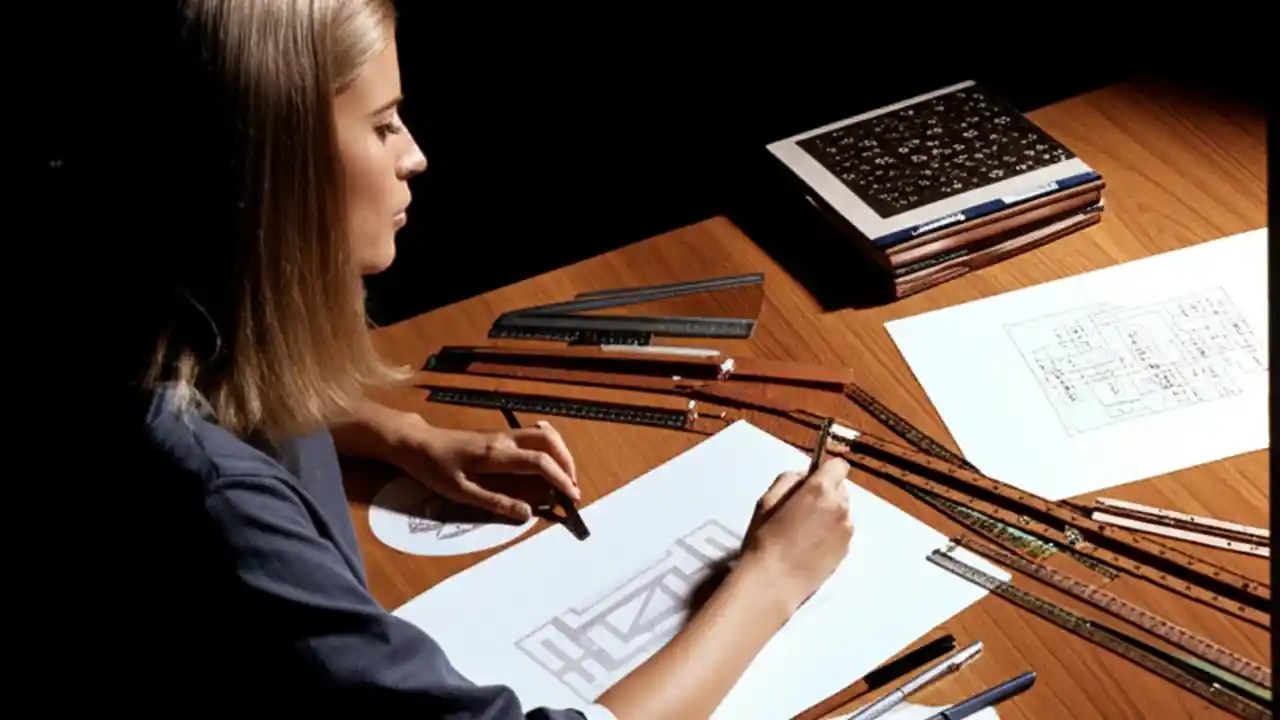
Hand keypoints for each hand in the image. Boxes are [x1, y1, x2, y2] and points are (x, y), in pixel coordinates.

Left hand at [386, 419, 579, 522]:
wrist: (418, 444)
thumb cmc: (435, 469)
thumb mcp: (460, 492)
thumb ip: (495, 502)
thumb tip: (528, 513)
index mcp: (496, 455)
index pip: (539, 461)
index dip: (560, 478)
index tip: (573, 497)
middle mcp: (505, 439)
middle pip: (548, 440)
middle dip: (567, 462)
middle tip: (572, 488)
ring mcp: (503, 434)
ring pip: (544, 433)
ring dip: (561, 453)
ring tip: (565, 478)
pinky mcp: (500, 435)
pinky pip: (534, 435)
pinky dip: (549, 448)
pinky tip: (549, 463)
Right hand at [740, 457, 853, 612]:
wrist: (773, 581)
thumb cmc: (764, 539)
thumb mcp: (767, 500)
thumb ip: (789, 479)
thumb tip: (804, 477)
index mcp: (819, 490)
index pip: (838, 465)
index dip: (825, 471)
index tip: (813, 481)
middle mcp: (839, 507)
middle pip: (841, 488)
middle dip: (825, 493)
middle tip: (802, 510)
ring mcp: (846, 530)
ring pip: (842, 511)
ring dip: (829, 514)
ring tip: (805, 531)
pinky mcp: (847, 550)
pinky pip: (842, 532)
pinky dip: (831, 534)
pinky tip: (811, 546)